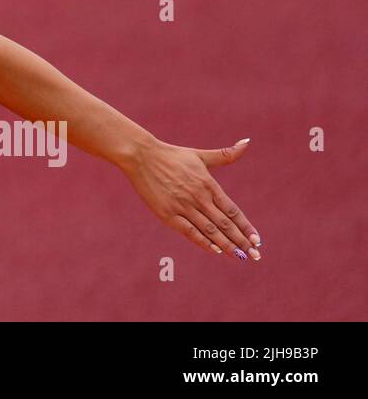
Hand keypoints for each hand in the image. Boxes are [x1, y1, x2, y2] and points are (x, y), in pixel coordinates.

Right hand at [121, 138, 261, 260]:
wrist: (141, 156)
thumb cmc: (171, 155)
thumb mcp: (199, 155)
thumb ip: (224, 155)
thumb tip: (247, 142)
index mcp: (208, 184)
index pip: (232, 211)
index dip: (246, 227)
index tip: (257, 240)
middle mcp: (198, 197)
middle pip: (225, 224)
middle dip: (241, 241)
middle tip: (255, 255)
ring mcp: (183, 206)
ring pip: (209, 230)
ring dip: (226, 245)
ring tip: (239, 256)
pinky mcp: (167, 213)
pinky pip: (189, 231)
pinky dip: (202, 241)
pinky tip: (214, 250)